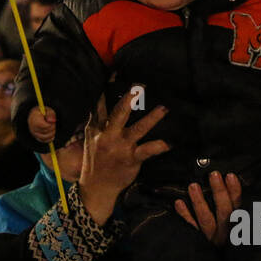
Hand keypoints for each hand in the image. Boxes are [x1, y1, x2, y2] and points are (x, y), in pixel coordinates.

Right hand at [28, 106, 56, 143]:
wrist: (36, 115)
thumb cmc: (43, 113)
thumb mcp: (48, 110)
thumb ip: (50, 114)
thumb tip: (52, 121)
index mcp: (34, 119)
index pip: (43, 126)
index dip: (50, 125)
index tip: (52, 121)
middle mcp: (32, 127)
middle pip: (45, 131)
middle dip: (52, 128)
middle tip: (54, 124)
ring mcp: (33, 133)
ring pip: (44, 137)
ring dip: (52, 134)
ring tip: (53, 129)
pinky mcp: (36, 137)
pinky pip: (43, 141)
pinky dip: (49, 139)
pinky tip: (52, 135)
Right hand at [77, 88, 168, 226]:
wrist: (96, 188)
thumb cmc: (95, 161)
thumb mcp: (90, 139)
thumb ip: (97, 122)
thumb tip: (102, 102)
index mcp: (96, 129)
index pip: (100, 105)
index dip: (106, 88)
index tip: (114, 72)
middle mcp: (108, 135)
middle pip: (118, 114)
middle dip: (129, 99)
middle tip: (139, 86)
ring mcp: (121, 147)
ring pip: (138, 129)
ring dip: (151, 118)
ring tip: (164, 108)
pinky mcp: (132, 159)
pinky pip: (148, 150)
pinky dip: (159, 146)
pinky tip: (170, 143)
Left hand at [174, 171, 242, 246]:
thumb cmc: (223, 232)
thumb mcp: (232, 220)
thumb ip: (230, 203)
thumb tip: (228, 178)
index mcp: (235, 223)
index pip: (237, 206)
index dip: (235, 191)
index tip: (230, 175)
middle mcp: (224, 231)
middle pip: (224, 212)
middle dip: (219, 192)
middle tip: (214, 175)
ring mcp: (210, 236)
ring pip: (206, 219)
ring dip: (199, 202)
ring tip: (193, 186)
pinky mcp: (197, 241)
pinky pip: (191, 227)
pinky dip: (184, 215)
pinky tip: (179, 203)